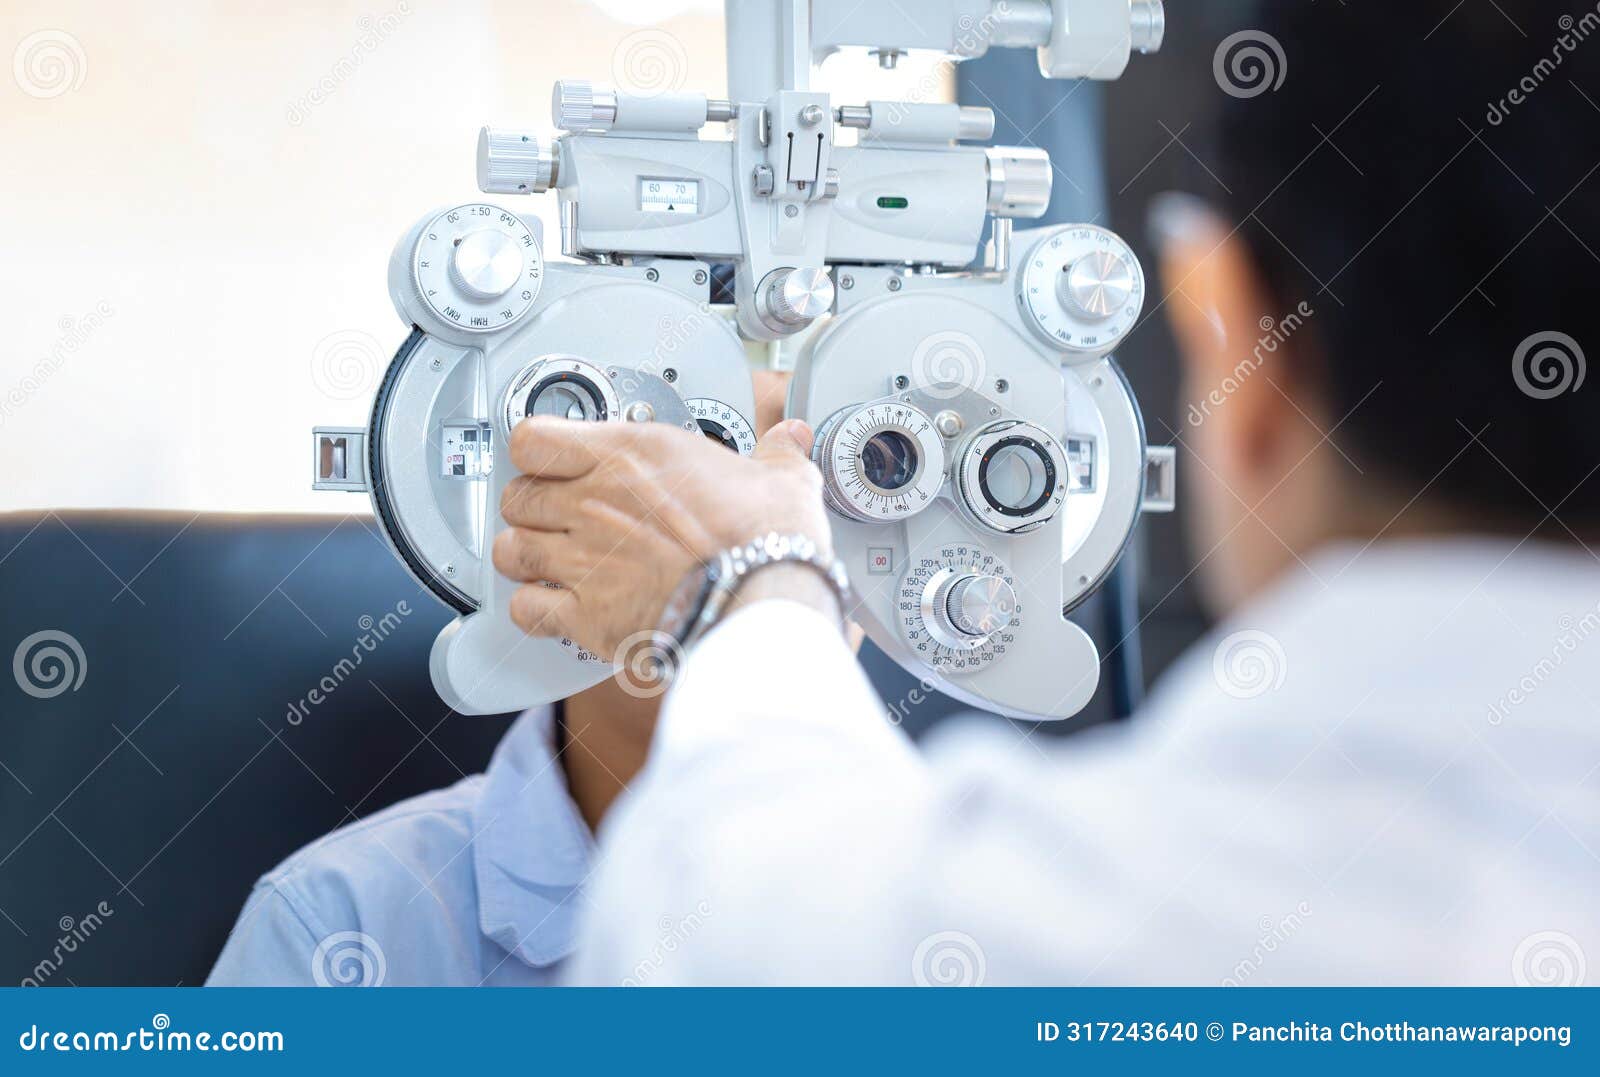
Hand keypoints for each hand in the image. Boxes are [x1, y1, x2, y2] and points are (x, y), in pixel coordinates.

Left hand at [494, 414, 831, 659]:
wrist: (761, 599)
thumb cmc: (767, 539)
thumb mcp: (781, 479)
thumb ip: (775, 456)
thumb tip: (788, 439)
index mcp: (630, 455)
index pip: (535, 438)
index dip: (538, 452)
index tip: (552, 461)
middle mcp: (594, 501)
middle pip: (518, 496)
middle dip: (531, 508)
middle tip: (555, 518)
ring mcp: (582, 559)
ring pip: (510, 551)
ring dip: (523, 557)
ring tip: (545, 563)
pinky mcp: (585, 614)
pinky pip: (526, 609)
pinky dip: (533, 609)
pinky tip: (553, 609)